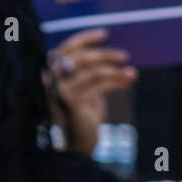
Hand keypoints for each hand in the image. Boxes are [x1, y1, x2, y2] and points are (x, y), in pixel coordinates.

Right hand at [46, 28, 136, 155]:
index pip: (64, 50)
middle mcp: (49, 83)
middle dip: (104, 54)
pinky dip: (116, 79)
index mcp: (50, 77)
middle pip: (79, 57)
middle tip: (125, 56)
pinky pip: (98, 83)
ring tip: (131, 73)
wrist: (78, 146)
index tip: (105, 34)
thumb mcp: (84, 89)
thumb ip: (86, 71)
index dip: (84, 39)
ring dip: (115, 70)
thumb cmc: (82, 116)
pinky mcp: (71, 102)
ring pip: (91, 70)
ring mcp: (58, 92)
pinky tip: (129, 80)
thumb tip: (105, 50)